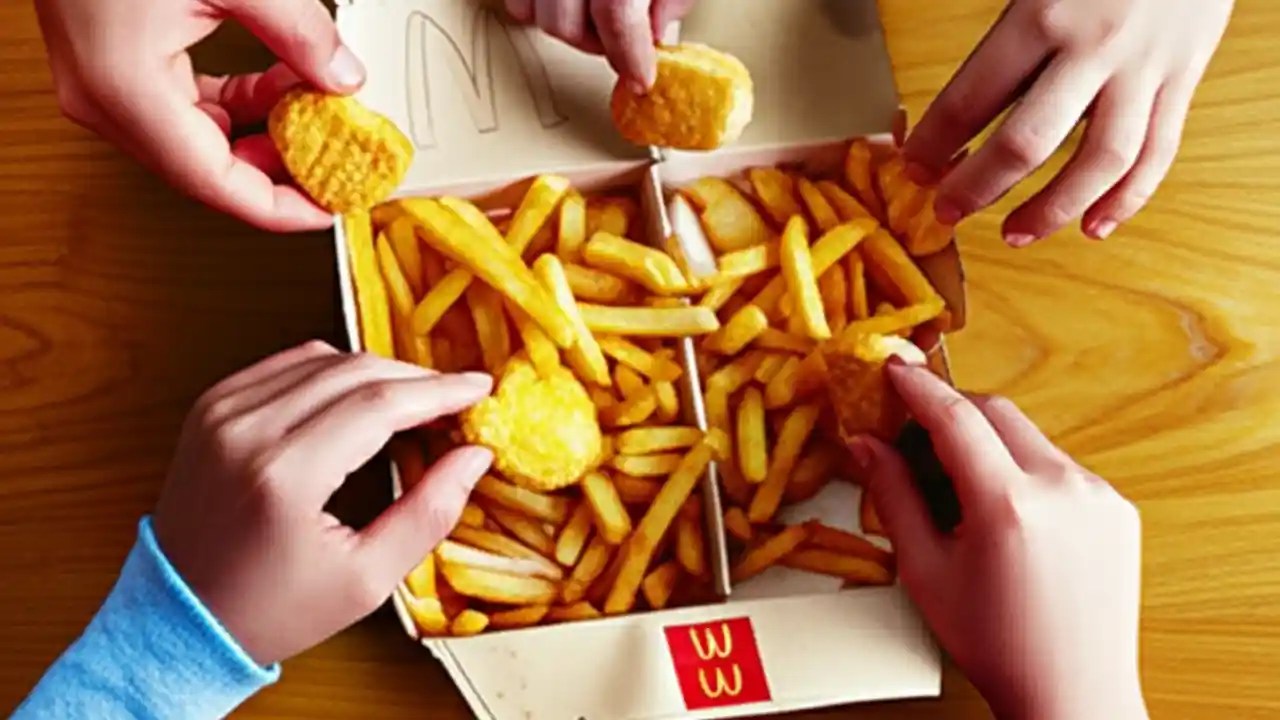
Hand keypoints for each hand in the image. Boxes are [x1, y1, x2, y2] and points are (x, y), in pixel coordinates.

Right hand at [35, 0, 367, 231]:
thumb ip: (298, 33)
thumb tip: (342, 78)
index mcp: (125, 89)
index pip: (214, 182)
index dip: (279, 207)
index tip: (325, 209)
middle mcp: (103, 99)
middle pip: (204, 170)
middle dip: (276, 171)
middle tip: (332, 168)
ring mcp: (101, 83)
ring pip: (195, 140)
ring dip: (258, 134)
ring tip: (315, 121)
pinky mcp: (111, 62)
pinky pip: (181, 107)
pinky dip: (233, 105)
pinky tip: (276, 89)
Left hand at [153, 342, 493, 664]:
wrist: (176, 620)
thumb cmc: (274, 610)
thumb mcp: (366, 580)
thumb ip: (429, 513)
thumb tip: (475, 455)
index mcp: (286, 475)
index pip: (380, 403)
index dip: (439, 391)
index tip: (480, 389)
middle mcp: (248, 430)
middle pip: (356, 371)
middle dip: (416, 379)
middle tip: (455, 400)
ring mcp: (222, 412)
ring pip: (323, 358)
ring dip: (377, 372)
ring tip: (413, 402)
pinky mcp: (210, 407)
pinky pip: (287, 364)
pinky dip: (333, 371)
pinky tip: (359, 397)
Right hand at [504, 0, 695, 91]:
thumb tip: (659, 30)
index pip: (615, 13)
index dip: (630, 54)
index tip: (641, 79)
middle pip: (564, 23)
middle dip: (595, 43)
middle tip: (622, 42)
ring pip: (532, 13)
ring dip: (567, 26)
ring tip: (594, 17)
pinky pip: (516, 1)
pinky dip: (537, 8)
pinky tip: (566, 3)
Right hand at [850, 362, 1144, 719]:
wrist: (1072, 691)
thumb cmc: (999, 645)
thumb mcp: (926, 571)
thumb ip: (893, 495)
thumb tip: (865, 444)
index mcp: (1008, 505)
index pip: (955, 416)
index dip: (917, 387)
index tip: (894, 368)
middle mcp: (1062, 489)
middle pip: (996, 412)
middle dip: (952, 411)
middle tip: (915, 431)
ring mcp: (1097, 495)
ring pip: (1028, 437)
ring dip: (989, 443)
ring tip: (960, 491)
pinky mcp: (1116, 507)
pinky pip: (1059, 465)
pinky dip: (1023, 470)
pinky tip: (1003, 513)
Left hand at [903, 0, 1232, 245]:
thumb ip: (1001, 35)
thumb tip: (954, 108)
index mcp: (1042, 14)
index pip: (970, 99)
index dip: (934, 144)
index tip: (913, 168)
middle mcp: (1095, 47)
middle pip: (1027, 144)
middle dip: (977, 187)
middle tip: (946, 211)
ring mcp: (1145, 67)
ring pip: (1099, 162)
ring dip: (1052, 209)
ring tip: (1014, 234)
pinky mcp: (1185, 76)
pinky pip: (1157, 151)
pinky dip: (1126, 198)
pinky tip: (1092, 226)